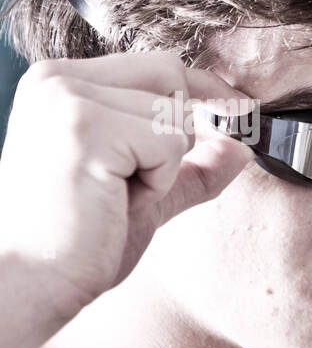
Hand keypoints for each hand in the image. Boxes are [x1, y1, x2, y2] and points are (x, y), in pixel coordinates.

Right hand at [0, 52, 253, 312]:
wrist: (32, 283)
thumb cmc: (79, 243)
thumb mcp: (146, 194)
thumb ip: (192, 167)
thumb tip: (243, 147)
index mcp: (61, 84)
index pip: (156, 65)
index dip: (206, 87)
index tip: (241, 106)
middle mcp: (57, 80)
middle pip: (171, 76)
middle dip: (179, 133)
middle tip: (136, 182)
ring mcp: (67, 99)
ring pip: (174, 114)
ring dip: (163, 166)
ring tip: (114, 195)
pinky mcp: (85, 127)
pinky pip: (169, 142)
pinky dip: (158, 181)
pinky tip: (115, 200)